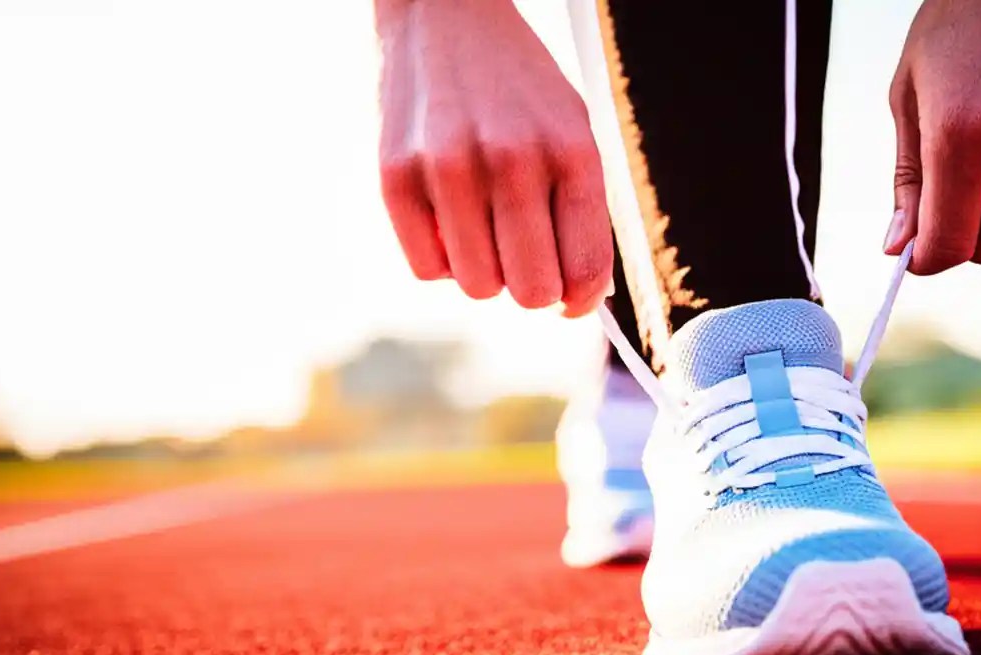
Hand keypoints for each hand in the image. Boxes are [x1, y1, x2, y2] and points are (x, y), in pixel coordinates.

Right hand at [376, 0, 611, 315]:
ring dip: (485, 269)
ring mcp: (449, 166)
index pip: (586, 270)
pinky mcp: (394, 175)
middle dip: (532, 286)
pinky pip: (428, 269)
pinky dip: (441, 256)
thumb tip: (579, 299)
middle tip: (523, 255)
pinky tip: (446, 213)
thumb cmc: (516, 87)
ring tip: (483, 222)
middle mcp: (512, 158)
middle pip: (532, 291)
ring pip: (479, 287)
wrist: (441, 15)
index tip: (570, 299)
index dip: (580, 300)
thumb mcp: (569, 129)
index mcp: (570, 149)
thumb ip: (580, 211)